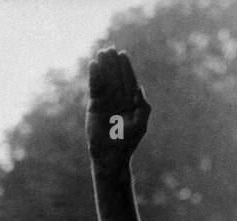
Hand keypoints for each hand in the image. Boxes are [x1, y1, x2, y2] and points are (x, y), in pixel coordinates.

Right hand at [87, 48, 150, 170]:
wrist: (110, 155)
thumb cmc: (128, 142)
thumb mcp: (140, 125)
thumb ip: (143, 107)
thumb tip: (139, 88)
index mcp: (131, 103)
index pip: (128, 81)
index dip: (126, 68)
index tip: (122, 54)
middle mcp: (119, 99)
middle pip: (116, 77)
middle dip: (113, 64)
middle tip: (110, 49)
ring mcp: (107, 101)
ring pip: (105, 80)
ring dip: (103, 67)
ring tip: (101, 53)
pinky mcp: (95, 104)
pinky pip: (95, 87)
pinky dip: (94, 76)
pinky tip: (93, 65)